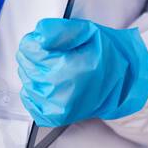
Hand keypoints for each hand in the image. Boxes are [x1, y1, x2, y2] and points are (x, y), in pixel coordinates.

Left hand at [16, 17, 147, 126]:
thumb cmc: (106, 57)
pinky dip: (34, 90)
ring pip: (26, 80)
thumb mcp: (87, 32)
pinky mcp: (54, 116)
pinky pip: (29, 100)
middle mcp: (60, 90)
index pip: (28, 48)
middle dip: (37, 56)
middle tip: (57, 56)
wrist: (121, 83)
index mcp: (68, 67)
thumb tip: (39, 35)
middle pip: (25, 63)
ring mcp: (56, 106)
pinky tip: (50, 84)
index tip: (50, 43)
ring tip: (57, 70)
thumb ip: (60, 30)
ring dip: (36, 72)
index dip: (37, 40)